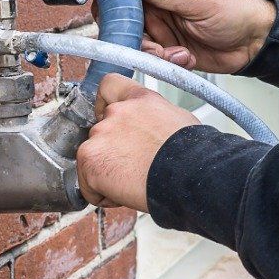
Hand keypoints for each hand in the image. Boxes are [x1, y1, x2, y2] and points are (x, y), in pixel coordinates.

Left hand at [76, 74, 198, 211]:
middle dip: (111, 149)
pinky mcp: (90, 158)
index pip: (109, 85)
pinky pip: (86, 181)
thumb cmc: (193, 154)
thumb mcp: (177, 120)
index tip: (108, 116)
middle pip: (99, 129)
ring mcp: (100, 134)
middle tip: (132, 165)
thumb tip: (152, 130)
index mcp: (140, 99)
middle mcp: (117, 112)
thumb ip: (153, 118)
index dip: (104, 103)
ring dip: (107, 171)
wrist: (188, 174)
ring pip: (92, 156)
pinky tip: (125, 194)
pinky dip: (101, 193)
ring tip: (133, 183)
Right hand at [126, 0, 275, 74]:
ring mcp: (164, 32)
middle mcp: (160, 10)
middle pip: (128, 24)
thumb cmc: (233, 11)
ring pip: (140, 45)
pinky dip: (169, 63)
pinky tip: (187, 58)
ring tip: (178, 54)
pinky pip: (157, 61)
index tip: (119, 20)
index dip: (119, 6)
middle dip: (138, 37)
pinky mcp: (171, 52)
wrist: (254, 42)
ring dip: (155, 53)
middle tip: (155, 46)